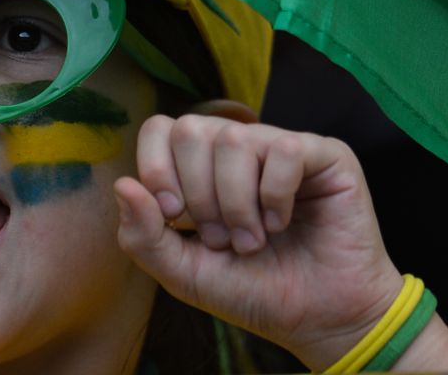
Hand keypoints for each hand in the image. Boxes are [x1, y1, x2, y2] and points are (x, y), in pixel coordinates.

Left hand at [114, 106, 404, 368]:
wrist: (317, 319)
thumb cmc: (252, 291)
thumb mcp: (183, 272)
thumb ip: (144, 235)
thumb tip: (122, 185)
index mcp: (201, 166)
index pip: (161, 128)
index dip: (158, 168)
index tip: (175, 217)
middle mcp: (240, 148)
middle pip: (191, 129)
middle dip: (198, 194)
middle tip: (222, 238)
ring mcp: (281, 147)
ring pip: (234, 139)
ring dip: (236, 203)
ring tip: (253, 240)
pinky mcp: (325, 155)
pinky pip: (285, 149)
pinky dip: (276, 195)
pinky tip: (283, 222)